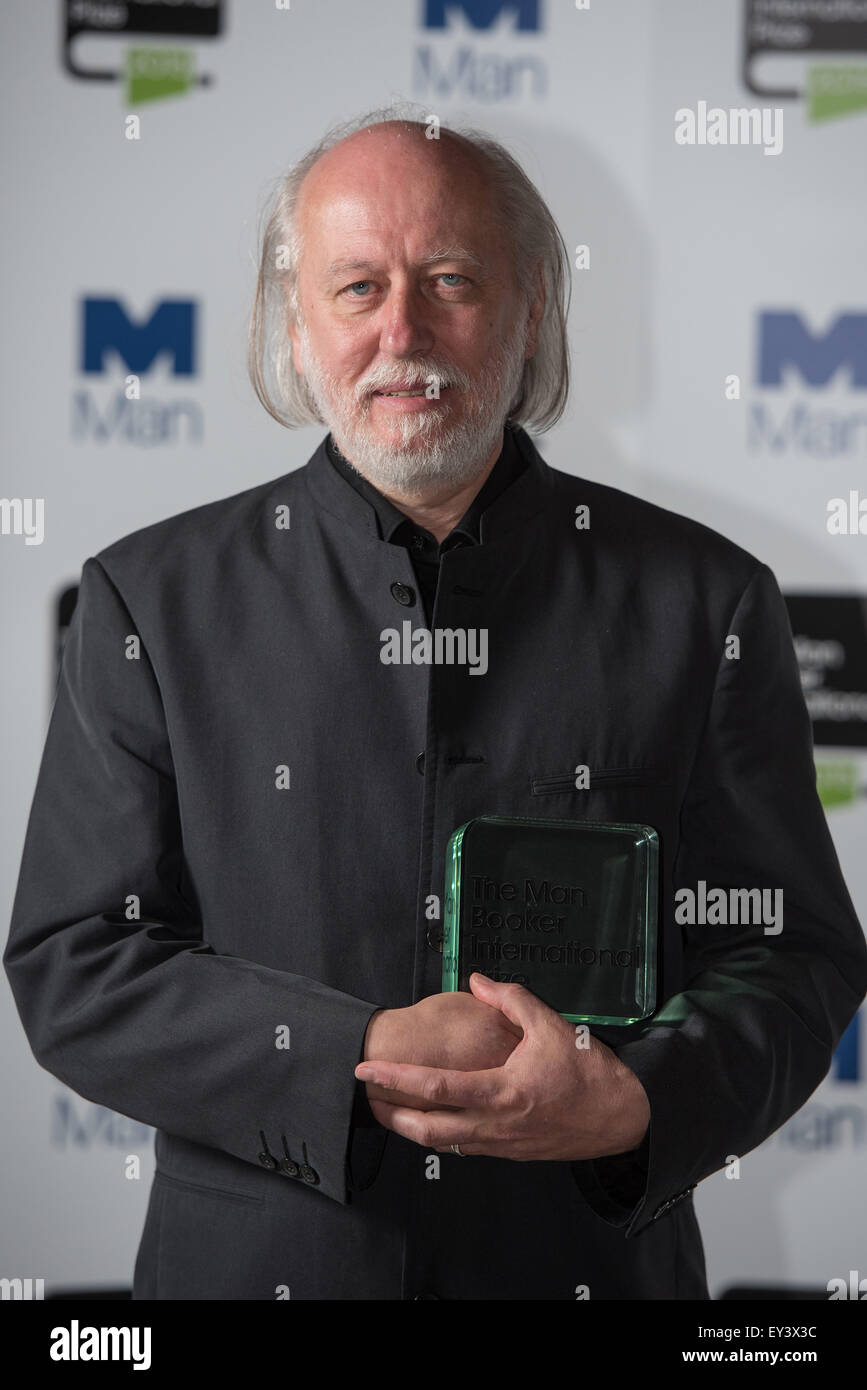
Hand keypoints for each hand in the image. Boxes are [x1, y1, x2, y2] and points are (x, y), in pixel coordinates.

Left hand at [355, 973, 649, 1160]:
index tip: (367, 1070)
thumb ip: (510, 1000)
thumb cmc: (589, 1072)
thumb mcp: (552, 1025)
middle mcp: (496, 1124)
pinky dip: (441, 1135)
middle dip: (391, 1116)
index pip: (435, 1087)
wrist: (621, 1117)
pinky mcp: (511, 1152)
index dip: (395, 1079)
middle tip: (367, 1098)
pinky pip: (466, 1148)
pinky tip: (434, 1120)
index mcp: (501, 1091)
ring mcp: (502, 1143)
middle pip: (427, 1130)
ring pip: (443, 1144)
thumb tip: (477, 981)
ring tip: (391, 1110)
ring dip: (412, 1128)